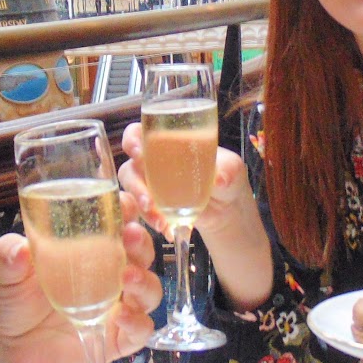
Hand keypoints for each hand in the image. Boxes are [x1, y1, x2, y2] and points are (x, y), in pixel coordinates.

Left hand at [0, 197, 159, 362]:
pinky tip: (121, 315)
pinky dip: (137, 322)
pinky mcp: (116, 338)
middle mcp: (109, 274)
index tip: (124, 204)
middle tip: (130, 235)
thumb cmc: (13, 301)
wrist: (7, 347)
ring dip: (144, 280)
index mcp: (88, 249)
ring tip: (128, 276)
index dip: (126, 210)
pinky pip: (140, 330)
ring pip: (149, 289)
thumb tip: (19, 248)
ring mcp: (116, 307)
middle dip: (141, 241)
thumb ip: (8, 256)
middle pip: (141, 252)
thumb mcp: (4, 273)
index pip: (118, 222)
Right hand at [116, 121, 256, 242]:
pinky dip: (154, 221)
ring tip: (160, 221)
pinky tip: (168, 229)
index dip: (132, 140)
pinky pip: (143, 213)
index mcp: (167, 142)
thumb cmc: (225, 177)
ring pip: (133, 193)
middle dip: (135, 185)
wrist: (227, 209)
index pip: (138, 133)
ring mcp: (150, 186)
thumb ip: (227, 169)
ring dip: (143, 207)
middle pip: (130, 167)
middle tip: (148, 200)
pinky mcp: (153, 207)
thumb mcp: (232, 168)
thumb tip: (220, 178)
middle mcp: (152, 162)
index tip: (137, 151)